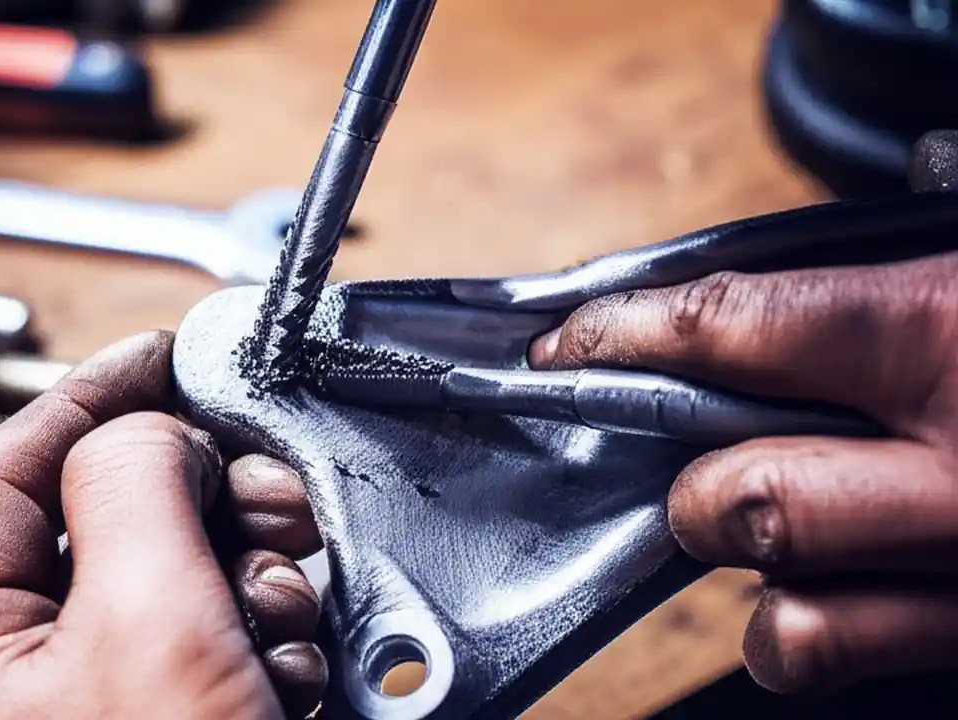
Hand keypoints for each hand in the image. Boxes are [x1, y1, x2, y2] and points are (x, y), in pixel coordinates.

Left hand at [0, 331, 326, 718]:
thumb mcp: (147, 622)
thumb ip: (135, 489)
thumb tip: (157, 427)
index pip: (2, 477)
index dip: (86, 399)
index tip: (160, 357)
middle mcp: (19, 682)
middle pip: (105, 525)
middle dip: (204, 495)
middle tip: (267, 490)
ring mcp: (97, 709)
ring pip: (174, 585)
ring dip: (251, 574)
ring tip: (284, 602)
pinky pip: (211, 647)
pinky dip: (264, 638)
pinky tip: (287, 670)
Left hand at [528, 148, 957, 691]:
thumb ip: (947, 240)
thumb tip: (901, 200)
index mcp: (955, 335)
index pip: (731, 329)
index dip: (627, 337)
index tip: (576, 347)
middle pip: (735, 498)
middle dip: (694, 482)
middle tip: (701, 456)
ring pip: (783, 613)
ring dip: (752, 570)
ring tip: (771, 530)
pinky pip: (852, 667)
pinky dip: (813, 641)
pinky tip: (833, 598)